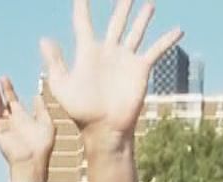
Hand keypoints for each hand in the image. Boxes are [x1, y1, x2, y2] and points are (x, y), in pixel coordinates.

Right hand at [0, 74, 54, 165]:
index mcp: (20, 118)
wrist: (34, 161)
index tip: (4, 77)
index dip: (7, 88)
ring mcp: (1, 126)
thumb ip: (41, 108)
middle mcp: (9, 121)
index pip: (10, 100)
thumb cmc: (43, 146)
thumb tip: (37, 95)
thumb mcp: (46, 122)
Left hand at [41, 0, 182, 135]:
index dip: (81, 7)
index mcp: (87, 53)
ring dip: (142, 18)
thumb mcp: (62, 86)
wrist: (104, 128)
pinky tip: (178, 30)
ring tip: (148, 4)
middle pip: (115, 23)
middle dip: (121, 7)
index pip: (83, 24)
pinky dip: (167, 40)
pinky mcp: (141, 68)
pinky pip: (156, 50)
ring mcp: (125, 59)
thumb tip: (44, 39)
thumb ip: (55, 62)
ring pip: (136, 32)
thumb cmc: (80, 110)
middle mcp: (108, 52)